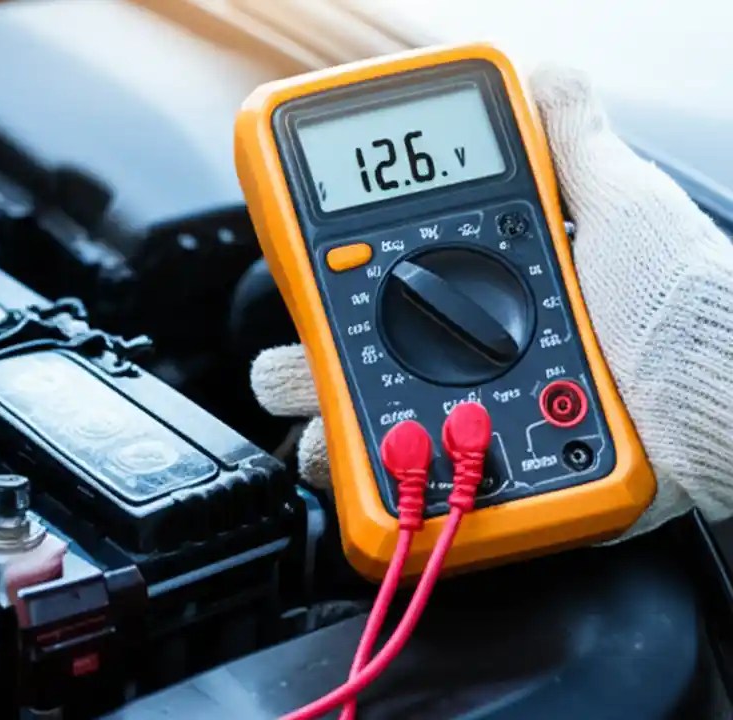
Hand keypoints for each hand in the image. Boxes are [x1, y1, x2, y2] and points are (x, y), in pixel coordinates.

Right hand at [250, 65, 732, 538]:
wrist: (719, 391)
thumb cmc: (678, 300)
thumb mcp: (621, 204)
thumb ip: (574, 141)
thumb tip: (549, 74)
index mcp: (490, 301)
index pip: (388, 292)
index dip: (337, 288)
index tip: (305, 279)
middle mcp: (475, 364)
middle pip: (360, 369)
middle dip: (303, 372)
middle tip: (282, 372)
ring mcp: (479, 422)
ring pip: (372, 435)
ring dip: (324, 434)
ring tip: (313, 433)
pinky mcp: (492, 478)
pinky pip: (414, 490)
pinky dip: (374, 487)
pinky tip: (360, 471)